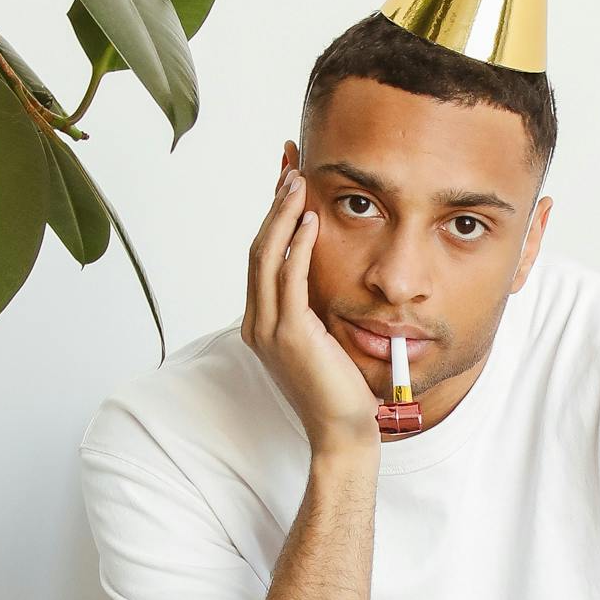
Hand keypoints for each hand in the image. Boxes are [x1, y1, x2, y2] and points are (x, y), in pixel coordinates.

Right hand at [242, 164, 377, 455]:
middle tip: (290, 167)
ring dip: (283, 215)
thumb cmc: (340, 390)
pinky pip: (289, 279)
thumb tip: (323, 272)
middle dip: (274, 205)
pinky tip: (311, 219)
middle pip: (258, 249)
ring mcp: (268, 330)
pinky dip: (298, 245)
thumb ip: (313, 305)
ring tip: (297, 180)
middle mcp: (256, 324)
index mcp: (260, 323)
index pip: (262, 257)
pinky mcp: (290, 336)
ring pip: (267, 256)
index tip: (287, 182)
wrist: (343, 432)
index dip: (273, 216)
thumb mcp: (323, 338)